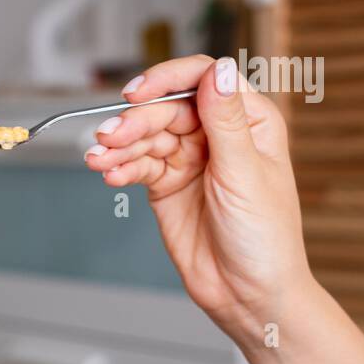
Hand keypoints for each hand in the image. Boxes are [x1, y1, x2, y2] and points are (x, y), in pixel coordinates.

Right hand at [81, 54, 314, 332]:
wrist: (247, 293)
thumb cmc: (265, 237)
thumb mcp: (246, 174)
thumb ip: (226, 122)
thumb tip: (220, 69)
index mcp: (249, 121)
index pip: (205, 79)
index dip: (168, 79)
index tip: (139, 94)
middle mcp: (217, 134)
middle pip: (167, 108)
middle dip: (136, 121)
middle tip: (110, 137)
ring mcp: (190, 158)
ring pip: (146, 136)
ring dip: (119, 145)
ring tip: (98, 159)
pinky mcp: (166, 183)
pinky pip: (137, 165)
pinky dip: (121, 168)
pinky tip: (109, 175)